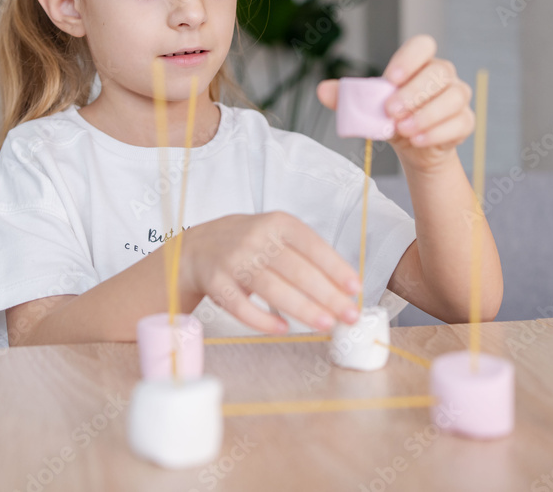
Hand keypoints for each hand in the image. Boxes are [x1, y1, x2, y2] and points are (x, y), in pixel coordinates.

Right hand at [176, 212, 361, 333]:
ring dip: (303, 308)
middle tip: (349, 315)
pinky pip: (241, 306)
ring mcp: (233, 260)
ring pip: (273, 289)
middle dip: (327, 295)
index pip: (313, 245)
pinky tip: (283, 329)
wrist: (197, 247)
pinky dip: (263, 320)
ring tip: (325, 324)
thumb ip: (307, 256)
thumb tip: (344, 288)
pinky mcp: (216, 283)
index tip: (355, 289)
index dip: (336, 268)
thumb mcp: (277, 235)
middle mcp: (255, 238)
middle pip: (296, 270)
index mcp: (278, 223)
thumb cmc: (249, 244)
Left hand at [316, 34, 473, 172]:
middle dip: (414, 92)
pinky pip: (460, 122)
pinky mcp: (465, 121)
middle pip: (439, 72)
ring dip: (426, 115)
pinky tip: (418, 140)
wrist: (413, 146)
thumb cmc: (393, 118)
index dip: (408, 59)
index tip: (391, 78)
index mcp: (420, 63)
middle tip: (391, 111)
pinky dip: (437, 132)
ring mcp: (458, 97)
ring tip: (403, 130)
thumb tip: (322, 90)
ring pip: (453, 97)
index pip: (422, 45)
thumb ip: (349, 98)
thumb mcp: (369, 107)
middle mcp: (443, 75)